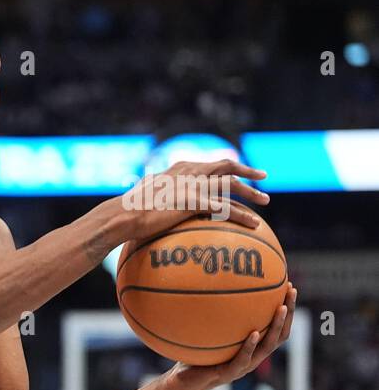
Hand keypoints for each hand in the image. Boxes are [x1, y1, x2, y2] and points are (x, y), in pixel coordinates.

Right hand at [97, 159, 269, 244]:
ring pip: (231, 185)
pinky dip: (242, 215)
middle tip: (264, 177)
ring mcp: (193, 186)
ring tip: (265, 201)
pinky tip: (254, 224)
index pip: (208, 164)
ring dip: (251, 192)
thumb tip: (151, 195)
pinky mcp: (194, 202)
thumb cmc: (127, 210)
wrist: (123, 215)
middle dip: (247, 170)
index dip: (225, 166)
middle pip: (225, 166)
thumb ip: (153, 190)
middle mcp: (189, 173)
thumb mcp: (142, 194)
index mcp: (178, 169)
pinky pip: (226, 209)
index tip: (238, 171)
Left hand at [168, 284, 296, 389]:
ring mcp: (243, 367)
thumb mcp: (207, 333)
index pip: (277, 328)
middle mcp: (253, 357)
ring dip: (276, 326)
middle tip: (291, 291)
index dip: (287, 310)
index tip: (289, 287)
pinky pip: (243, 359)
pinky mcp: (229, 373)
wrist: (180, 383)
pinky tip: (254, 332)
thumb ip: (214, 317)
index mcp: (253, 349)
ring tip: (281, 308)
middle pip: (280, 334)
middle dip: (288, 312)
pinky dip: (250, 345)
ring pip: (268, 346)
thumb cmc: (193, 356)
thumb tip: (212, 286)